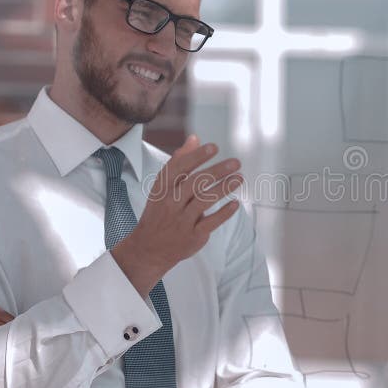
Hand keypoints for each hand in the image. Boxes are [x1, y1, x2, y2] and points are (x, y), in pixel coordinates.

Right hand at [113, 134, 243, 297]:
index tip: (214, 147)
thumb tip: (195, 138)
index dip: (196, 157)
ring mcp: (181, 220)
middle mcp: (170, 203)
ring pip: (204, 200)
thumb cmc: (160, 211)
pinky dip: (224, 213)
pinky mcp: (192, 236)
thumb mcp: (163, 187)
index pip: (179, 168)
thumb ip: (179, 162)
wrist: (148, 248)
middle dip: (217, 171)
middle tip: (236, 163)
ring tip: (239, 178)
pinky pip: (211, 222)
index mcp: (162, 189)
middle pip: (195, 183)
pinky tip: (235, 203)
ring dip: (224, 188)